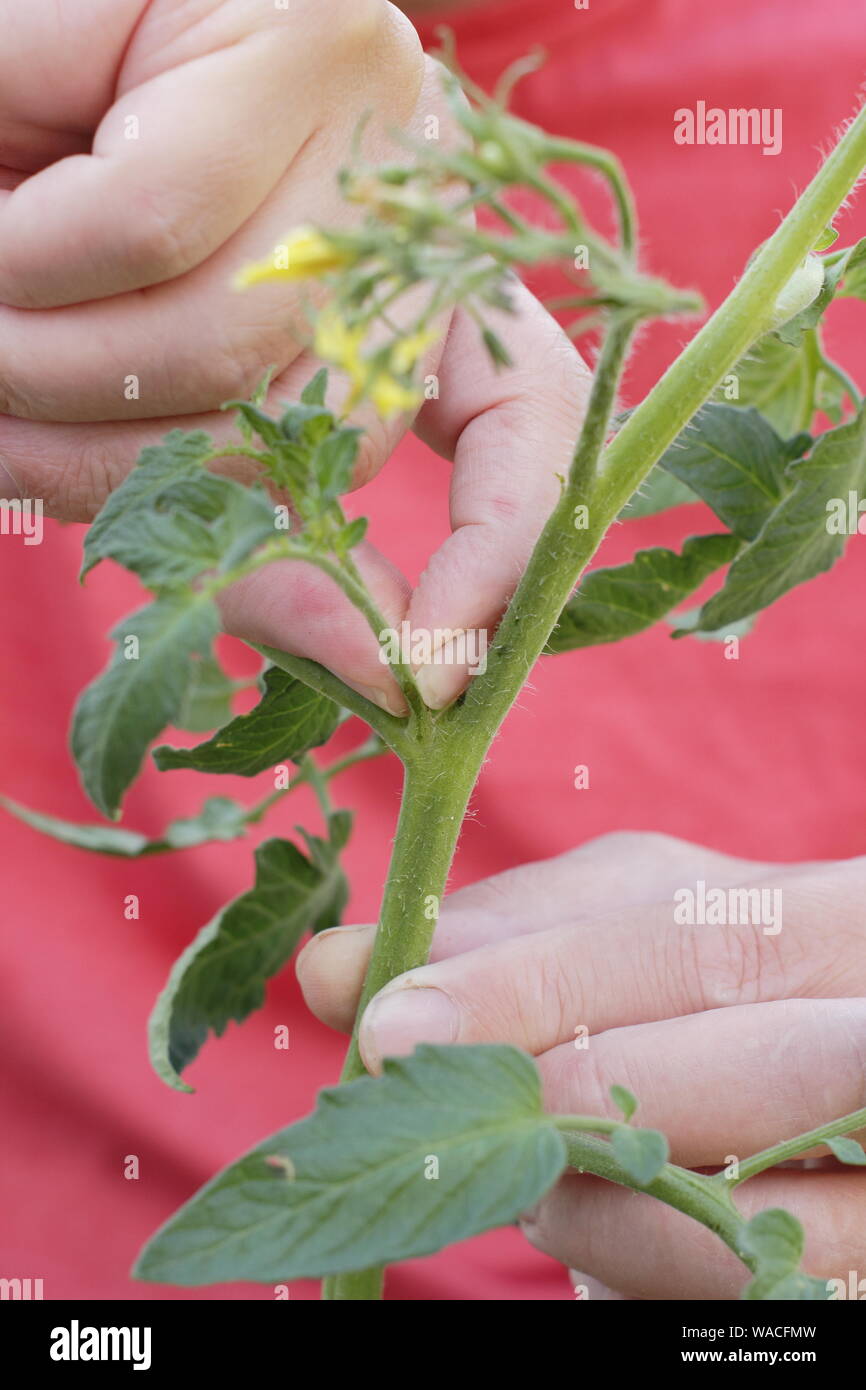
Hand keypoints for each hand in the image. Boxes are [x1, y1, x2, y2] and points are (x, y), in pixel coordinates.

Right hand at [0, 0, 588, 711]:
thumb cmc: (41, 247)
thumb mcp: (139, 402)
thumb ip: (240, 517)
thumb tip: (378, 673)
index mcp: (408, 290)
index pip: (529, 417)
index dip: (506, 543)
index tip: (433, 665)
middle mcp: (415, 199)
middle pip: (330, 429)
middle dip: (136, 469)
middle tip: (17, 411)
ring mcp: (374, 102)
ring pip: (227, 347)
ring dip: (53, 373)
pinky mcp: (287, 22)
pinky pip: (146, 226)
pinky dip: (28, 261)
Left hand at [296, 831, 865, 1297]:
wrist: (801, 1064)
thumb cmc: (695, 975)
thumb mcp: (617, 922)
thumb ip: (497, 933)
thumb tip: (335, 968)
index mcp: (841, 917)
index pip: (705, 942)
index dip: (543, 985)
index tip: (393, 1021)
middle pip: (757, 1075)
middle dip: (569, 1094)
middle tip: (433, 1103)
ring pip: (754, 1215)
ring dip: (592, 1194)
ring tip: (511, 1157)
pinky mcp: (864, 1260)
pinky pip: (743, 1293)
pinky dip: (631, 1258)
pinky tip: (574, 1209)